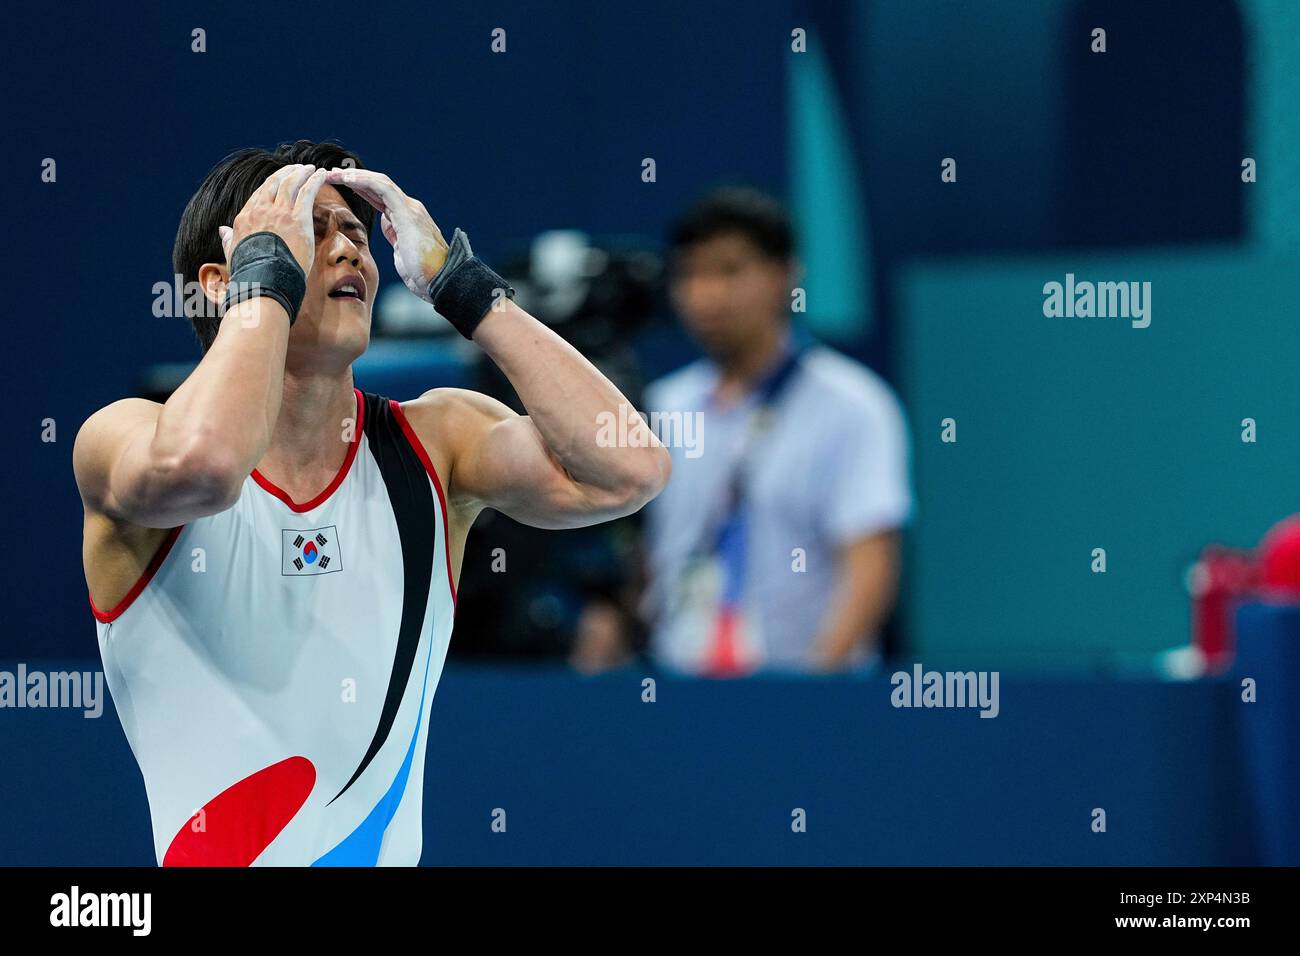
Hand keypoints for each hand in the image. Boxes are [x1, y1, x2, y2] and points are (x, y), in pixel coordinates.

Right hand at [218, 164, 327, 273]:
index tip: (280, 180)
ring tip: (311, 168)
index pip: (260, 194)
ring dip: (301, 173)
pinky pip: (307, 192)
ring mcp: (279, 213)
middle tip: (297, 168)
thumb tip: (222, 230)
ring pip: (290, 183)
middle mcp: (261, 211)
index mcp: (245, 218)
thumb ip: (229, 239)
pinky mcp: (297, 218)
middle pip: (274, 184)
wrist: (263, 282)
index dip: (272, 184)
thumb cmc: (250, 274)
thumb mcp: (234, 253)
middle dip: (286, 173)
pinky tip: (322, 174)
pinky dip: (315, 180)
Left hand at [323, 168, 448, 300]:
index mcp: (405, 219)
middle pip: (377, 187)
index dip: (359, 189)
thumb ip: (397, 239)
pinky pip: (383, 189)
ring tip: (334, 174)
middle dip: (353, 179)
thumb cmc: (425, 275)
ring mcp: (410, 209)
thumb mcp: (403, 255)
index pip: (379, 197)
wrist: (441, 281)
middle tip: (331, 175)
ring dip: (354, 177)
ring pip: (379, 183)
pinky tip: (347, 179)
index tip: (339, 185)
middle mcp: (409, 209)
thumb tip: (391, 232)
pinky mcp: (407, 213)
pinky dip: (364, 181)